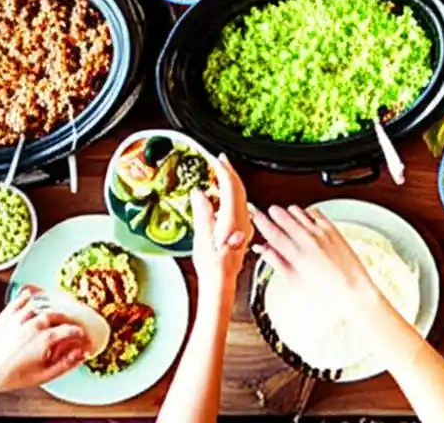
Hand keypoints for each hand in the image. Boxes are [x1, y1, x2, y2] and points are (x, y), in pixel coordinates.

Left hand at [0, 290, 90, 394]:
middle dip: (69, 320)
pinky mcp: (7, 315)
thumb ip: (65, 363)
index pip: (71, 330)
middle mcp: (34, 323)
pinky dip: (28, 296)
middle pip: (59, 315)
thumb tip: (82, 355)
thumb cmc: (8, 376)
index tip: (83, 338)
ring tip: (57, 315)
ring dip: (52, 308)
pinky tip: (32, 295)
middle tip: (72, 327)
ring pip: (43, 305)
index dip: (81, 334)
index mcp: (45, 337)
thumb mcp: (42, 375)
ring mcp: (20, 316)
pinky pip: (21, 300)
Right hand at [190, 154, 252, 294]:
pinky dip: (230, 195)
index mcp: (233, 220)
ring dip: (230, 182)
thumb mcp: (202, 238)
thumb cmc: (212, 267)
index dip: (224, 170)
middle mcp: (242, 221)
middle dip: (229, 172)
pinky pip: (238, 206)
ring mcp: (244, 226)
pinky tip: (221, 196)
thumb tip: (199, 193)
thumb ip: (202, 213)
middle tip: (219, 160)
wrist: (221, 284)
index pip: (231, 187)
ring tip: (219, 173)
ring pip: (240, 196)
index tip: (216, 158)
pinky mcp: (242, 232)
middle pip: (239, 189)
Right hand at [251, 205, 379, 317]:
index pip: (271, 231)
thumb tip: (262, 250)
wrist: (353, 290)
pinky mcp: (332, 229)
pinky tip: (305, 221)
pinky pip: (314, 212)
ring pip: (297, 211)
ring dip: (288, 212)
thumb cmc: (326, 291)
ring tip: (286, 220)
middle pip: (282, 217)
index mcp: (295, 255)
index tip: (252, 213)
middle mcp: (307, 240)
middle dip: (272, 213)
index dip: (259, 220)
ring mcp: (320, 232)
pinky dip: (305, 213)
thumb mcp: (294, 281)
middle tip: (268, 214)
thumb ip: (276, 262)